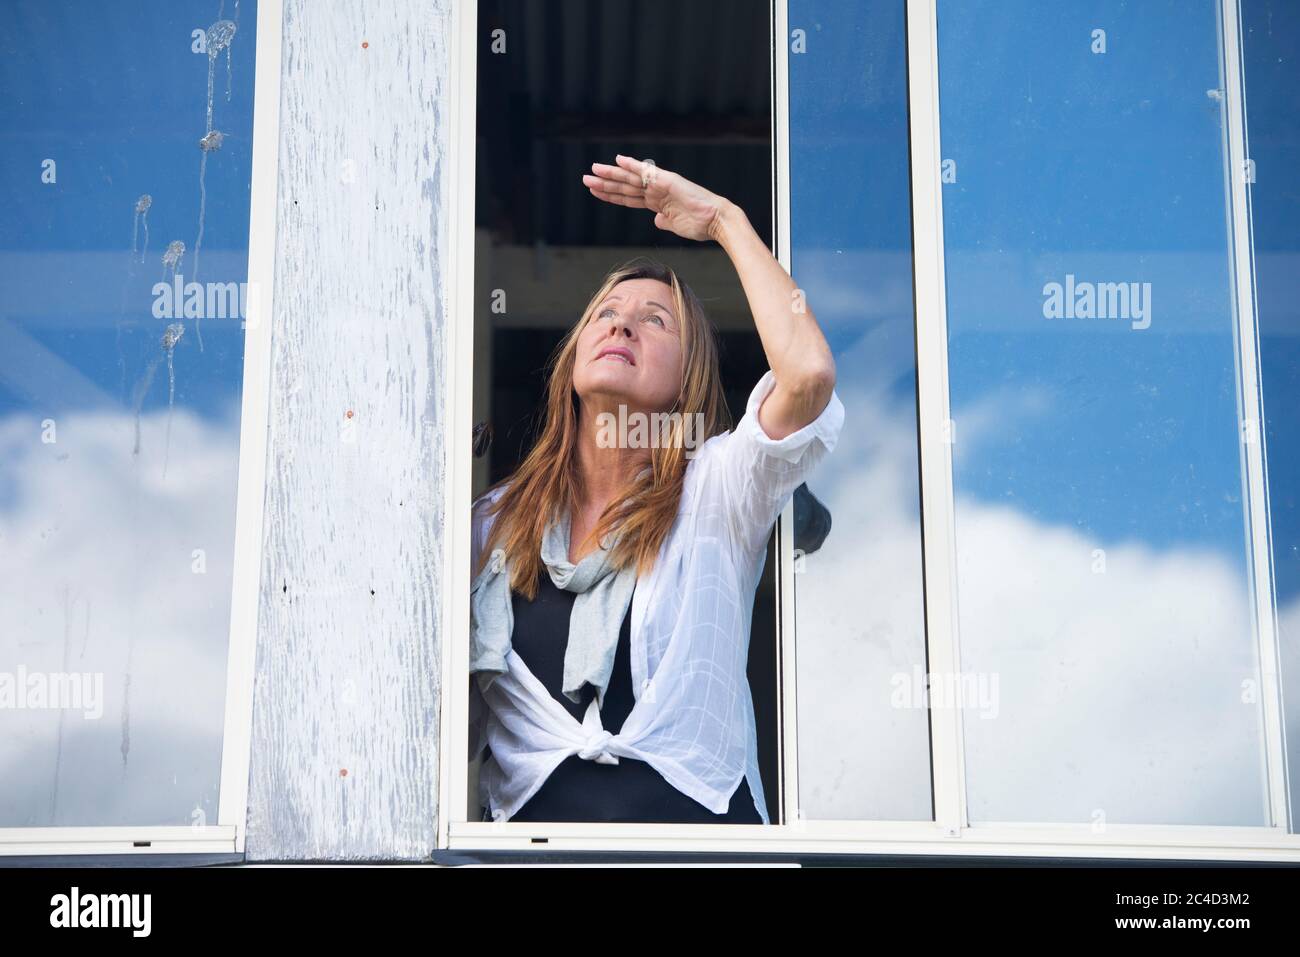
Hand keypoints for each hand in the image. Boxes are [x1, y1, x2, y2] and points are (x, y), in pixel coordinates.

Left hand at [582, 154, 732, 242]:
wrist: (716, 221)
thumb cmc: (700, 225)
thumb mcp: (676, 226)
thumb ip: (665, 222)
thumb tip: (657, 221)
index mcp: (658, 202)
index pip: (629, 198)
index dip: (611, 195)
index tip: (596, 192)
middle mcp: (657, 191)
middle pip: (625, 187)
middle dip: (605, 184)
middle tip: (586, 179)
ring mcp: (661, 185)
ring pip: (631, 179)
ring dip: (611, 175)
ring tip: (593, 171)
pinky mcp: (667, 181)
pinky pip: (646, 172)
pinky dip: (632, 165)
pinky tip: (618, 160)